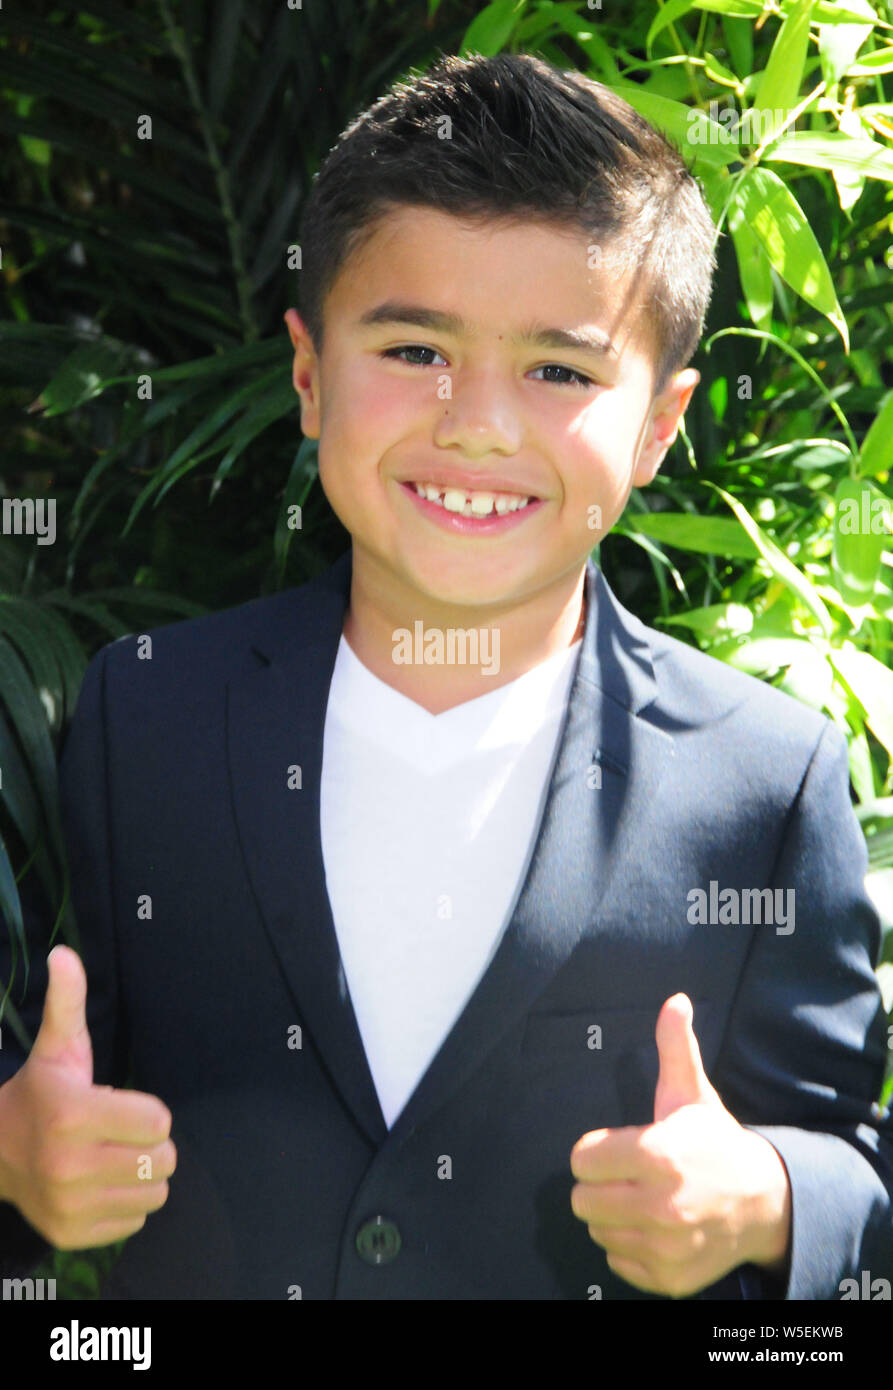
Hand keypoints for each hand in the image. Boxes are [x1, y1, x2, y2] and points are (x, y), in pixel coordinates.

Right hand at [0, 945, 176, 1249]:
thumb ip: (67, 1000)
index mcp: (73, 1115)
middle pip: (163, 1159)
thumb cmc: (40, 1093)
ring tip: (114, 1157)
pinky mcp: (71, 1234)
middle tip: (121, 1133)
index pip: (159, 1121)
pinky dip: (126, 1203)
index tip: (124, 1106)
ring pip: (156, 1193)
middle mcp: (69, 1166)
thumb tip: (64, 953)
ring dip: (143, 1174)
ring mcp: (69, 1206)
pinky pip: (135, 1221)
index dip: (149, 1111)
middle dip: (151, 1143)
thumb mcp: (57, 1046)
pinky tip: (101, 1184)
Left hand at [569, 993, 790, 1296]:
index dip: (594, 1151)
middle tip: (624, 1177)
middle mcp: (661, 1205)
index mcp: (658, 1155)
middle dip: (598, 1186)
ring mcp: (666, 1247)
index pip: (582, 1160)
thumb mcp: (694, 1093)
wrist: (765, 1202)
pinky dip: (630, 1248)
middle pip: (582, 1201)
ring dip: (613, 1217)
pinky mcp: (670, 1278)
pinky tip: (653, 1228)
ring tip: (641, 1200)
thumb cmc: (716, 1143)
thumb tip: (674, 1001)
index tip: (614, 1148)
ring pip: (599, 1233)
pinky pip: (619, 1264)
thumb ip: (676, 1047)